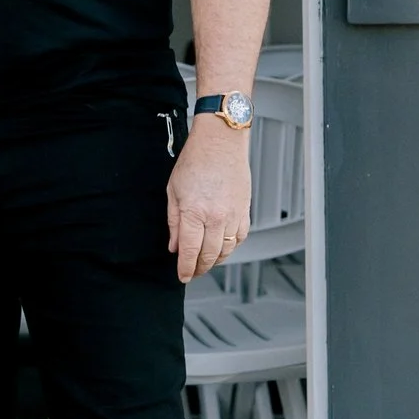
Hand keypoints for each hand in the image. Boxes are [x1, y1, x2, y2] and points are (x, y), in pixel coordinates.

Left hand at [167, 114, 251, 283]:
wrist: (220, 142)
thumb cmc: (196, 161)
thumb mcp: (173, 191)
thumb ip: (174, 222)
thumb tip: (174, 246)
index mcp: (194, 212)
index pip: (189, 251)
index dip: (185, 268)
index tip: (182, 276)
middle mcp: (216, 217)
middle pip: (209, 255)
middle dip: (199, 268)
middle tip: (192, 272)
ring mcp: (233, 215)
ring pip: (226, 250)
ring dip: (215, 261)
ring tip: (206, 262)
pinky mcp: (244, 211)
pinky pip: (239, 238)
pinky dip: (231, 247)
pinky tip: (223, 247)